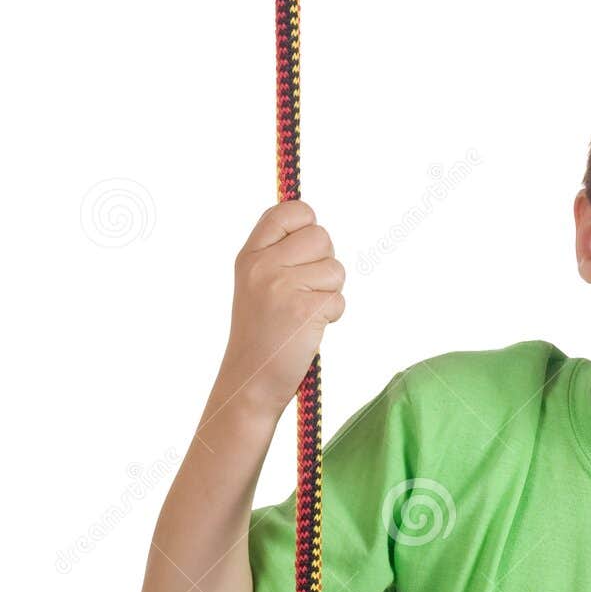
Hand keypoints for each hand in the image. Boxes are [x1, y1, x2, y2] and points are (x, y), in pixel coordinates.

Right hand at [218, 200, 346, 420]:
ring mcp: (282, 287)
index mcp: (250, 254)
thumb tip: (312, 222)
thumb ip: (279, 252)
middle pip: (321, 237)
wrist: (250, 381)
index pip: (290, 210)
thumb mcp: (256, 283)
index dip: (307, 224)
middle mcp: (263, 265)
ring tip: (304, 313)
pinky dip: (331, 316)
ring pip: (335, 269)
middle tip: (304, 291)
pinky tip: (308, 329)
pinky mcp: (304, 310)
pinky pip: (339, 300)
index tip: (303, 251)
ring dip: (329, 293)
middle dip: (323, 263)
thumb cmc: (262, 333)